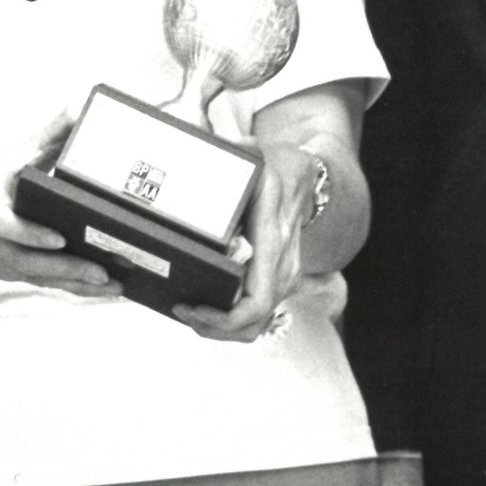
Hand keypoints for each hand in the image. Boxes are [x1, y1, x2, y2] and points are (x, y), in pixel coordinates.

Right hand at [0, 110, 117, 298]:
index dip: (31, 234)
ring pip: (36, 278)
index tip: (60, 238)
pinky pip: (40, 283)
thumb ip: (53, 131)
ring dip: (74, 284)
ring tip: (112, 285)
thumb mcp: (21, 149)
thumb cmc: (0, 172)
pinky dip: (70, 288)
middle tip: (103, 271)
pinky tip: (100, 289)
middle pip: (25, 260)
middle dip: (66, 268)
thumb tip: (83, 105)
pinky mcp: (5, 273)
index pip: (5, 224)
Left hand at [173, 138, 322, 340]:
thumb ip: (227, 160)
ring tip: (188, 312)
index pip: (258, 300)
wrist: (304, 174)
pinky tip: (204, 307)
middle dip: (214, 327)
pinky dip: (230, 319)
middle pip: (254, 322)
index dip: (224, 317)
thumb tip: (201, 157)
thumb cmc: (275, 165)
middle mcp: (284, 266)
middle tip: (181, 309)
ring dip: (220, 328)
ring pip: (256, 324)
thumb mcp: (252, 158)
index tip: (192, 306)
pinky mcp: (278, 280)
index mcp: (274, 239)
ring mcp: (284, 276)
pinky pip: (256, 313)